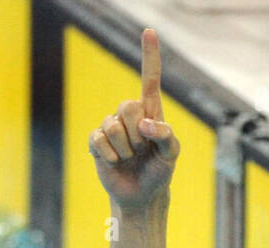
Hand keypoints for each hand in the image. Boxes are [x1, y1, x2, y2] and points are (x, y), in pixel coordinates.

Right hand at [88, 28, 179, 208]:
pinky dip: (110, 155)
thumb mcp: (172, 156)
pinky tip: (116, 162)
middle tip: (142, 150)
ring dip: (125, 148)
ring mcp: (110, 127)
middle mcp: (129, 115)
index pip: (150, 79)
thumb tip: (146, 125)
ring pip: (112, 126)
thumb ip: (166, 137)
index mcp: (150, 112)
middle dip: (137, 134)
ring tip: (131, 158)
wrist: (142, 195)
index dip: (150, 56)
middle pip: (127, 106)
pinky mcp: (96, 142)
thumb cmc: (160, 171)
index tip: (150, 31)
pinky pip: (99, 140)